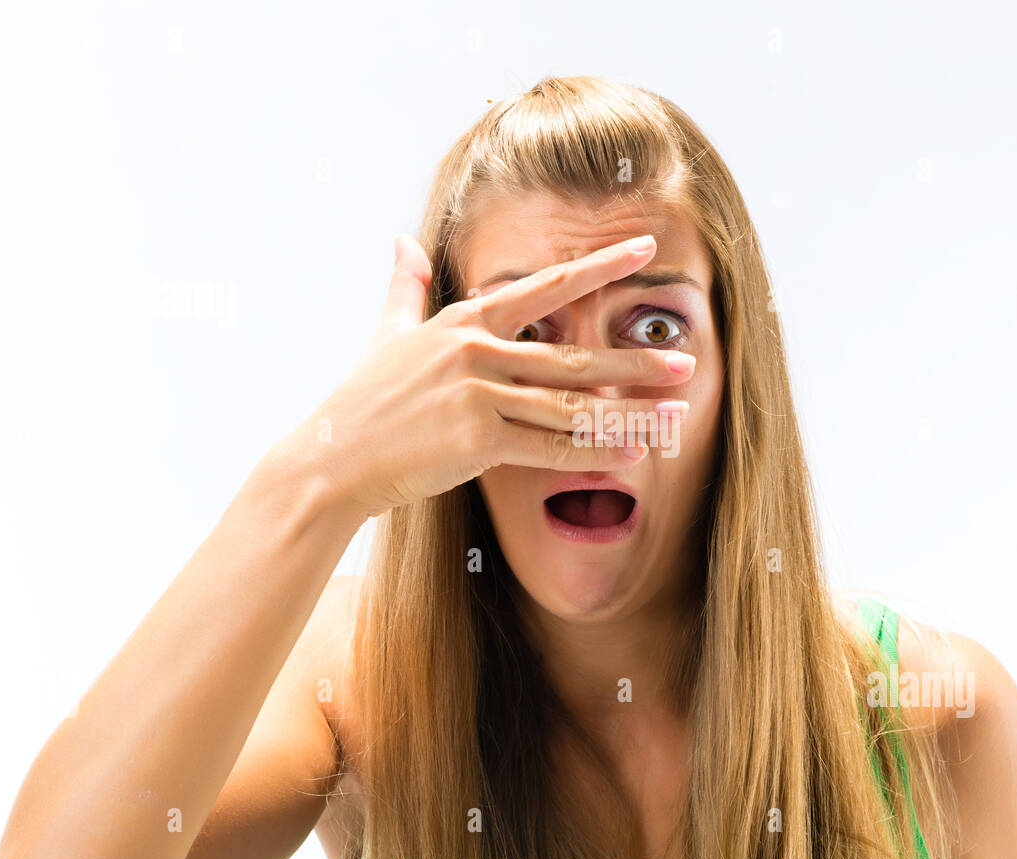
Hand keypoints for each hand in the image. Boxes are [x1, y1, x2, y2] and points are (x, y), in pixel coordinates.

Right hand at [296, 232, 695, 517]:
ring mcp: (477, 394)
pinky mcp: (475, 440)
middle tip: (685, 362)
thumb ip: (406, 286)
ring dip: (628, 415)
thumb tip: (400, 241)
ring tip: (674, 416)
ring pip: (570, 407)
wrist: (332, 458)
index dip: (598, 266)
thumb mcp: (386, 333)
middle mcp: (476, 351)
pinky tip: (631, 457)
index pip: (545, 286)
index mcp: (464, 321)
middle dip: (633, 362)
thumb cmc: (363, 399)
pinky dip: (592, 454)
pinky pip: (548, 448)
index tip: (643, 248)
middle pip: (573, 356)